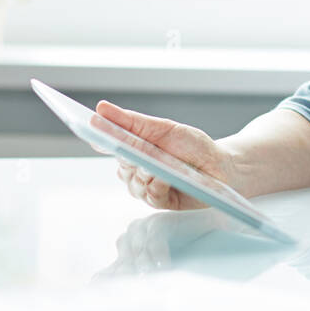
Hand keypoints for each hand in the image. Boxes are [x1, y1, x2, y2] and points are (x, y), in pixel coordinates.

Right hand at [92, 99, 241, 210]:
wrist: (221, 166)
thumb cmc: (193, 146)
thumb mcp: (164, 128)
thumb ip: (132, 122)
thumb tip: (101, 108)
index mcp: (135, 146)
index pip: (109, 142)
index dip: (99, 135)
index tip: (88, 125)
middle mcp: (137, 168)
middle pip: (120, 162)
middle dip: (128, 154)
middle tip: (135, 148)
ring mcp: (147, 186)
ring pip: (133, 181)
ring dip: (145, 171)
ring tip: (157, 165)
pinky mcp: (160, 202)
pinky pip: (150, 195)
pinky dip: (156, 186)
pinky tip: (164, 179)